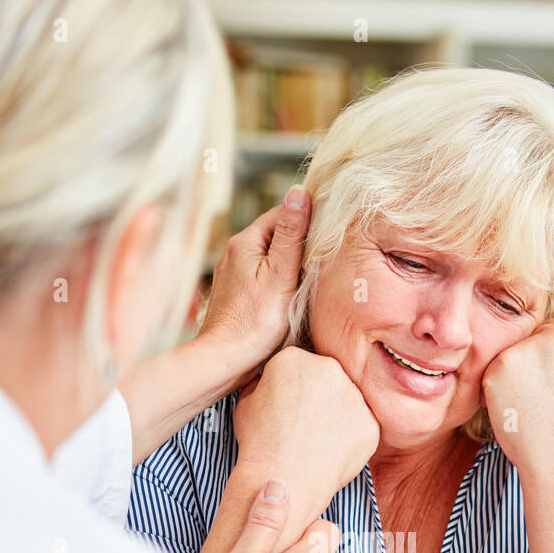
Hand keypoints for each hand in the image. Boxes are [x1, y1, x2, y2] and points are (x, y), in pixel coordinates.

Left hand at [197, 187, 311, 387]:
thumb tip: (298, 193)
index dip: (307, 219)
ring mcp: (232, 273)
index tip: (329, 232)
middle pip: (274, 234)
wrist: (224, 359)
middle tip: (323, 258)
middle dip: (298, 242)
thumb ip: (290, 234)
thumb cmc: (254, 322)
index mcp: (245, 241)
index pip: (281, 213)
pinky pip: (260, 275)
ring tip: (308, 278)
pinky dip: (276, 279)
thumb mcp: (281, 274)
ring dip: (288, 263)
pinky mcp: (234, 293)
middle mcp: (233, 252)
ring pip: (267, 256)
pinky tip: (288, 294)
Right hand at [232, 345, 379, 541]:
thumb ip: (264, 384)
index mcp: (295, 358)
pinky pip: (362, 426)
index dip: (294, 388)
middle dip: (320, 397)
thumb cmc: (260, 443)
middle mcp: (329, 368)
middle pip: (328, 378)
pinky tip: (331, 451)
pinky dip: (351, 438)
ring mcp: (354, 395)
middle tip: (307, 424)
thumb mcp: (246, 402)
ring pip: (349, 401)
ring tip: (317, 440)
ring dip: (338, 415)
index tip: (291, 407)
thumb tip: (269, 383)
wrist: (282, 479)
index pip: (300, 365)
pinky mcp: (370, 423)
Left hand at [482, 323, 553, 478]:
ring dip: (510, 379)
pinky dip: (494, 392)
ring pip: (508, 356)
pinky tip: (514, 410)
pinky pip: (490, 373)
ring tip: (531, 407)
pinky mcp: (502, 364)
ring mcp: (530, 346)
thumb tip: (532, 342)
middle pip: (529, 342)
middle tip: (543, 402)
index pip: (553, 337)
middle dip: (529, 369)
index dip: (549, 368)